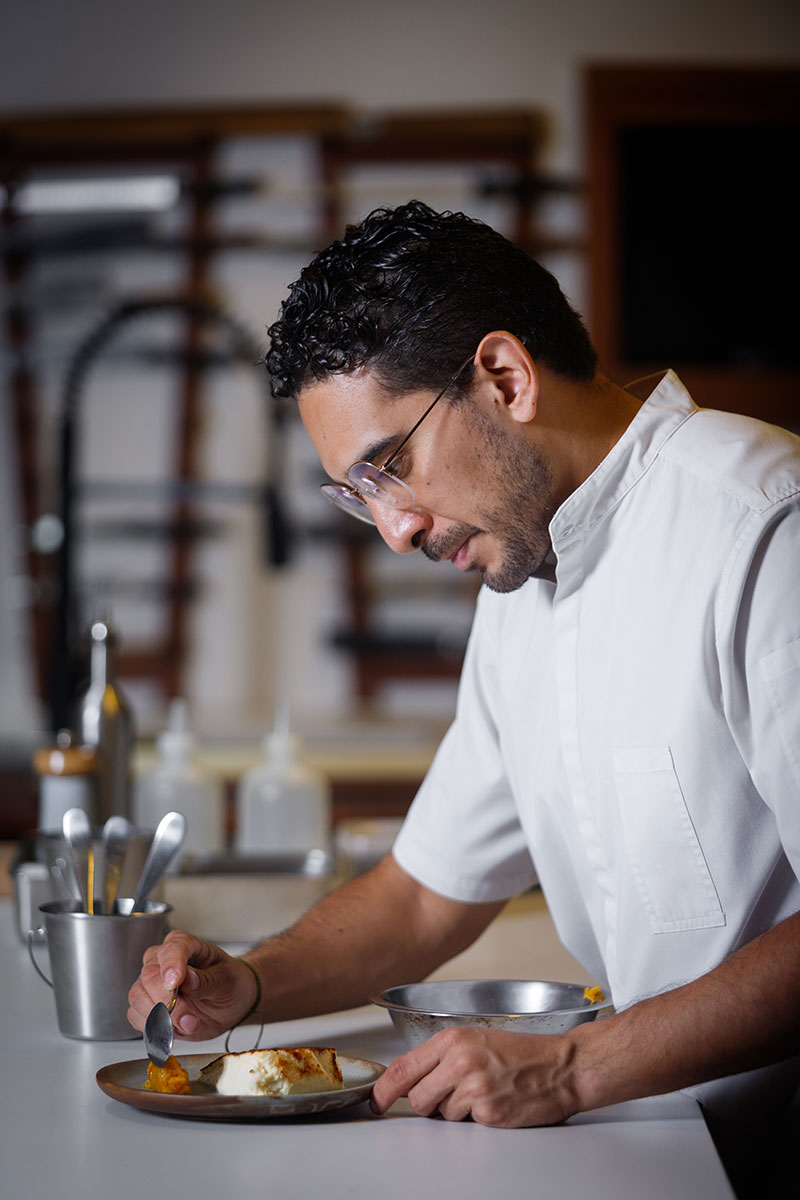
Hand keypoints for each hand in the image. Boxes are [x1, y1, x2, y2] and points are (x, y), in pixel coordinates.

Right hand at [127, 929, 257, 1040]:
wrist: (230, 1004)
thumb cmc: (230, 983)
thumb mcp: (227, 980)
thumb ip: (206, 981)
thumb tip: (187, 980)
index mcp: (185, 944)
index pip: (172, 949)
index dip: (171, 965)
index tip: (175, 982)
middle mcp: (162, 960)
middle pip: (149, 976)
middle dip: (167, 1002)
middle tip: (190, 1019)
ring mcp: (150, 982)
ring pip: (138, 996)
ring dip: (160, 1017)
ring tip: (188, 1025)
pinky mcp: (146, 1005)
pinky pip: (136, 1015)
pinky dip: (152, 1027)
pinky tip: (172, 1029)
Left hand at [370, 1026, 578, 1125]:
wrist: (562, 1066)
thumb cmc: (524, 1053)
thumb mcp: (477, 1041)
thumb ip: (443, 1057)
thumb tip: (412, 1080)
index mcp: (453, 1038)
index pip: (403, 1067)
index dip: (384, 1089)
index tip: (377, 1101)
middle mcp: (459, 1060)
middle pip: (417, 1097)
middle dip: (429, 1103)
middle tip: (454, 1094)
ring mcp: (473, 1087)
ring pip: (442, 1113)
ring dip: (458, 1110)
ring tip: (485, 1091)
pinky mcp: (487, 1112)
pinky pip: (466, 1124)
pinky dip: (479, 1118)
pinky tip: (497, 1102)